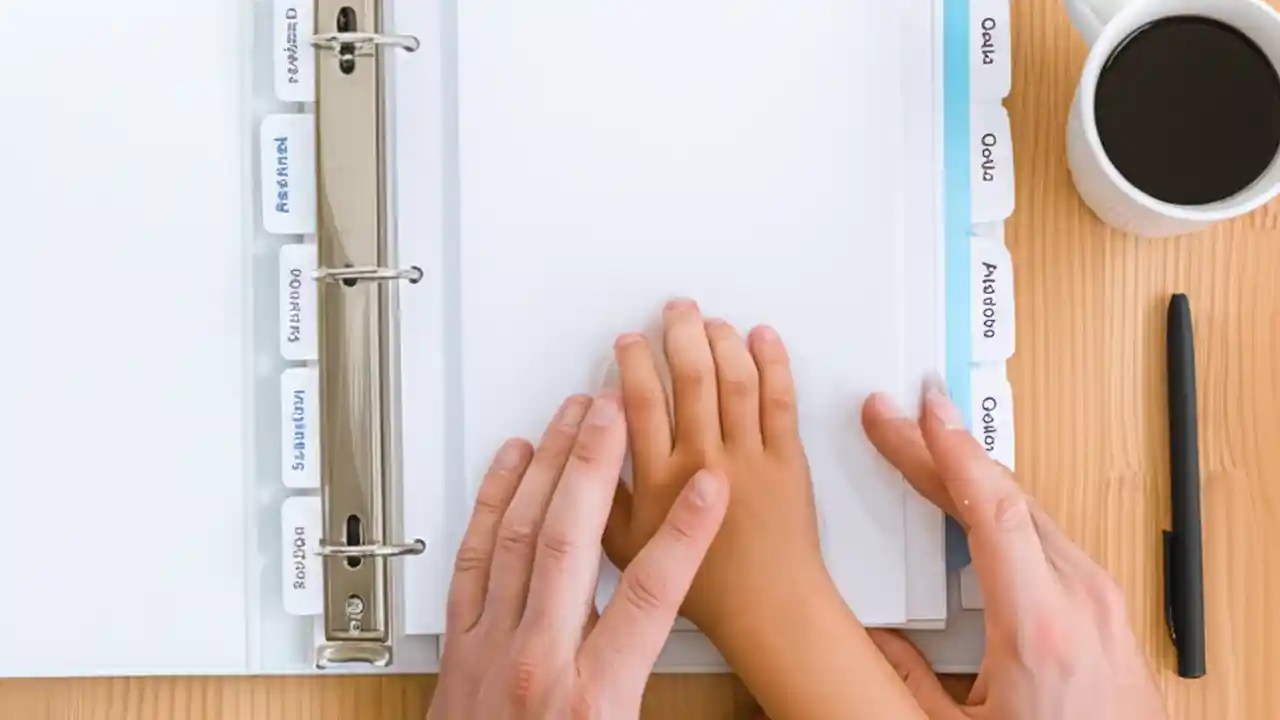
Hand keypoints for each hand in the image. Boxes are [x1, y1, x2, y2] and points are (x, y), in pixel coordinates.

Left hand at [428, 393, 729, 719]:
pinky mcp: (459, 645)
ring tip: (572, 416)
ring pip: (519, 536)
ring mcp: (490, 648)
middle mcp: (537, 663)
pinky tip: (509, 463)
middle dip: (597, 464)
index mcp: (593, 701)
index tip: (710, 487)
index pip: (651, 596)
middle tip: (619, 409)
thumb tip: (709, 650)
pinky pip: (473, 557)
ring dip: (548, 466)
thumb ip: (664, 695)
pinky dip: (490, 501)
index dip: (684, 533)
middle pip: (570, 540)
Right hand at [602, 299, 830, 639]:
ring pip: (735, 380)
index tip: (630, 341)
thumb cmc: (701, 585)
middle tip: (675, 310)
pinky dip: (773, 362)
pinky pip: (781, 400)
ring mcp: (749, 458)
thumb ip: (601, 499)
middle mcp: (702, 461)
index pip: (642, 401)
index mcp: (658, 480)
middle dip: (680, 334)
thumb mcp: (627, 550)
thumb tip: (585, 452)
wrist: (767, 608)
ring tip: (711, 320)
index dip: (635, 361)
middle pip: (691, 378)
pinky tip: (763, 339)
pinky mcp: (788, 461)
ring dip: (722, 340)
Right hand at [861, 382, 1166, 719]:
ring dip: (972, 474)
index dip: (952, 452)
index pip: (994, 510)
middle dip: (942, 450)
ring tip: (926, 447)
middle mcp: (1080, 599)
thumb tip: (872, 639)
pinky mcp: (1107, 604)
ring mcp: (1100, 597)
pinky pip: (1046, 533)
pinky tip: (976, 498)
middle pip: (1005, 497)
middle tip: (896, 418)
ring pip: (1028, 509)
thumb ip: (907, 680)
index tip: (922, 413)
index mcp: (1038, 626)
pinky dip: (1002, 505)